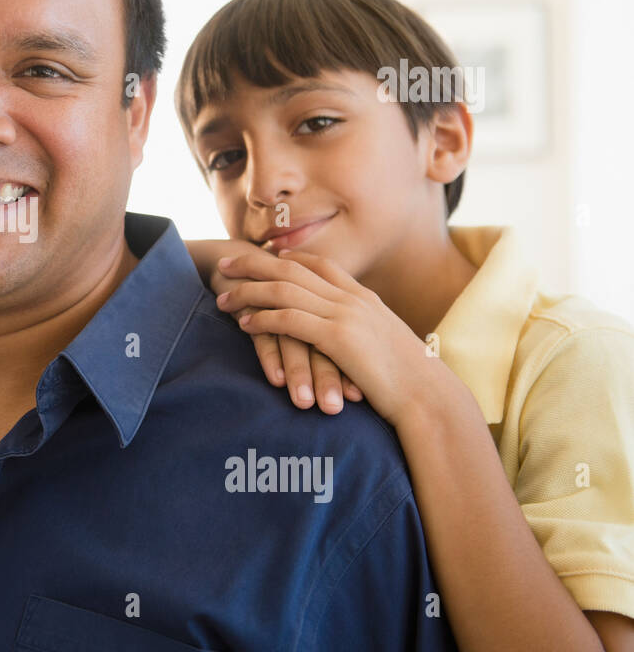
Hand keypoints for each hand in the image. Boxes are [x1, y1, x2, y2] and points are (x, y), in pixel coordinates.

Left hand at [213, 248, 430, 424]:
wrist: (429, 396)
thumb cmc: (410, 381)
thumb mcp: (386, 346)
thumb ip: (365, 332)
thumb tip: (352, 337)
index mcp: (364, 297)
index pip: (319, 264)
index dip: (288, 258)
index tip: (264, 255)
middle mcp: (353, 299)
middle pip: (292, 269)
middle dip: (253, 264)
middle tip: (225, 264)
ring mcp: (346, 315)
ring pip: (284, 291)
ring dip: (249, 292)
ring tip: (223, 298)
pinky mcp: (338, 338)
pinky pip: (290, 320)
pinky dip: (263, 319)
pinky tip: (243, 324)